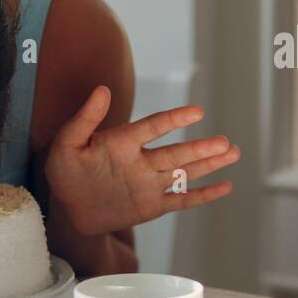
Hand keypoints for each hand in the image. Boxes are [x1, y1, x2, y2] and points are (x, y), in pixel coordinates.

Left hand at [43, 86, 240, 235]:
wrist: (67, 208)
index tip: (196, 112)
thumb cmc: (65, 172)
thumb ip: (84, 119)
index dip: (174, 119)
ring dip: (208, 164)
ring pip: (184, 172)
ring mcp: (149, 183)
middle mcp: (142, 161)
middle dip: (201, 149)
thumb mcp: (66, 144)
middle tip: (225, 143)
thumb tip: (102, 89)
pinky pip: (181, 199)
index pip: (153, 127)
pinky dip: (203, 195)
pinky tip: (225, 187)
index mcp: (123, 142)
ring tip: (232, 153)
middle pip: (176, 153)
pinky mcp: (152, 205)